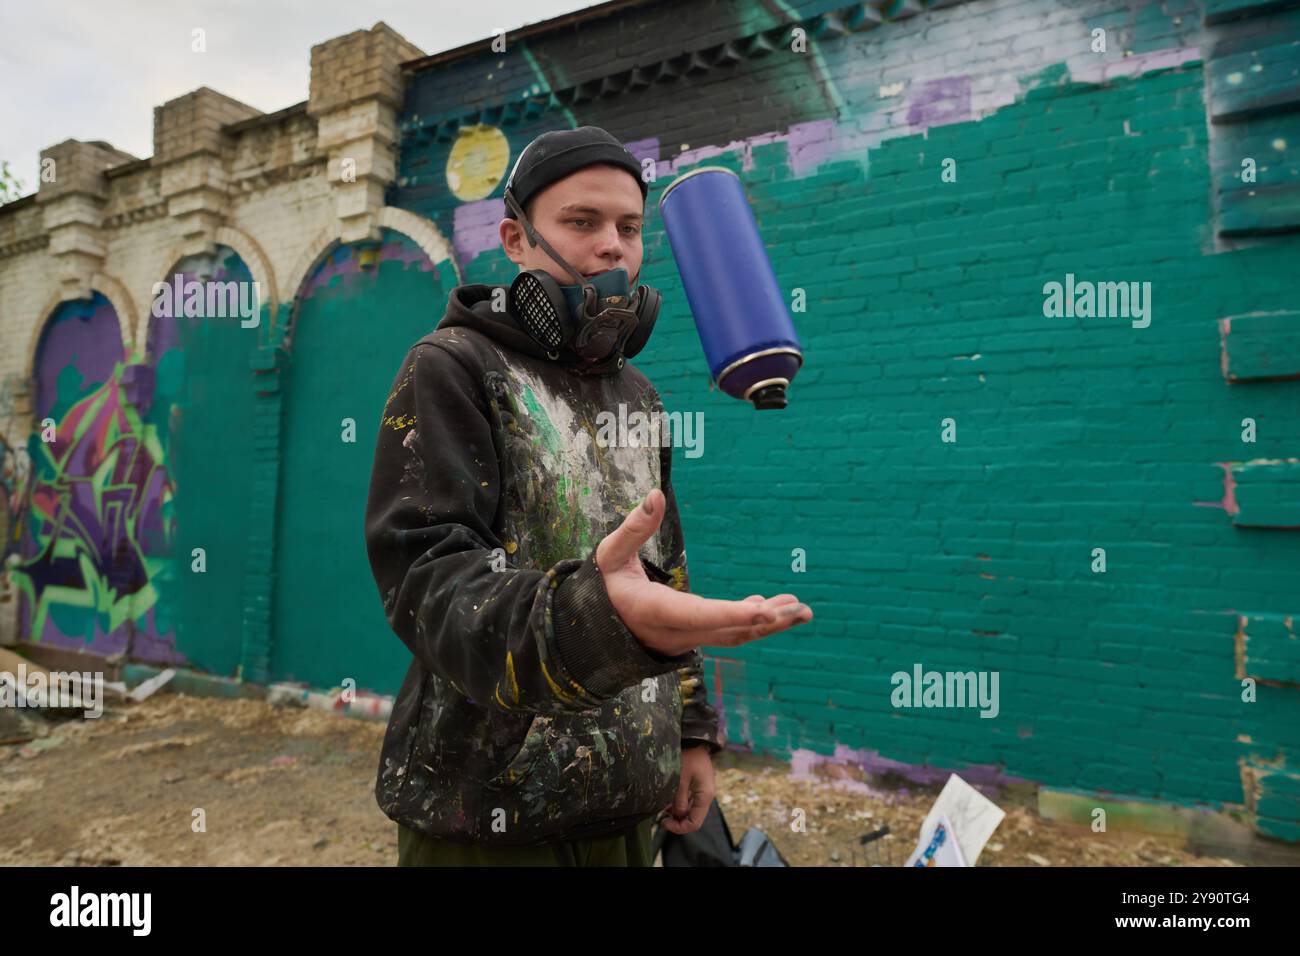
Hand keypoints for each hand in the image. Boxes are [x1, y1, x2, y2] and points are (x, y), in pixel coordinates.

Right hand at [594, 489, 812, 657]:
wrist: (590, 632)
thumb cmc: (601, 587)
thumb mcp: (609, 554)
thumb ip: (633, 527)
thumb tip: (655, 494)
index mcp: (654, 612)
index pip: (698, 615)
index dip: (732, 615)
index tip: (764, 610)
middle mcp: (674, 633)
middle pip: (727, 631)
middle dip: (766, 621)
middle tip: (801, 608)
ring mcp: (684, 641)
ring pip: (732, 637)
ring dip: (768, 625)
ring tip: (801, 610)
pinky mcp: (690, 639)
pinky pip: (726, 634)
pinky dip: (750, 623)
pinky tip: (769, 608)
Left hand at [658, 745, 714, 834]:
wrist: (695, 739)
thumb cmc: (688, 756)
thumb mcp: (680, 779)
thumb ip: (678, 800)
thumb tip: (677, 816)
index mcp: (705, 796)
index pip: (694, 823)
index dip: (679, 828)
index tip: (664, 822)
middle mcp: (706, 796)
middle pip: (693, 818)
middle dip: (678, 821)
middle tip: (661, 817)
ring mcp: (703, 790)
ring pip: (691, 810)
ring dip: (678, 813)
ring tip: (663, 808)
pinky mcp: (698, 785)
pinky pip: (690, 801)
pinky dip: (680, 804)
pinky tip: (668, 800)